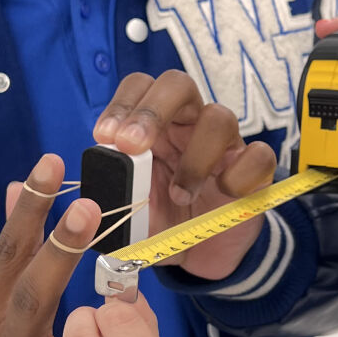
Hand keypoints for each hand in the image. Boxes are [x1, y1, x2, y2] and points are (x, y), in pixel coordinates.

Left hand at [0, 155, 101, 336]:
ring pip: (0, 260)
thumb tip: (122, 300)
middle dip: (35, 214)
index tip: (87, 212)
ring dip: (25, 211)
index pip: (32, 297)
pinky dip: (15, 229)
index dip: (59, 254)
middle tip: (55, 167)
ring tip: (45, 166)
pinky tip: (21, 192)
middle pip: (8, 265)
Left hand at [93, 72, 276, 279]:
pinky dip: (239, 175)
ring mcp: (225, 144)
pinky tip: (224, 194)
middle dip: (152, 110)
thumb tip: (78, 187)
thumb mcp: (128, 212)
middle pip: (178, 83)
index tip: (104, 137)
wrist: (202, 253)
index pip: (139, 87)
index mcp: (155, 126)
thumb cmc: (163, 221)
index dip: (121, 105)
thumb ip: (107, 197)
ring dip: (194, 156)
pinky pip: (259, 155)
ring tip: (180, 194)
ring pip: (220, 116)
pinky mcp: (254, 169)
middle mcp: (190, 124)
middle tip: (132, 146)